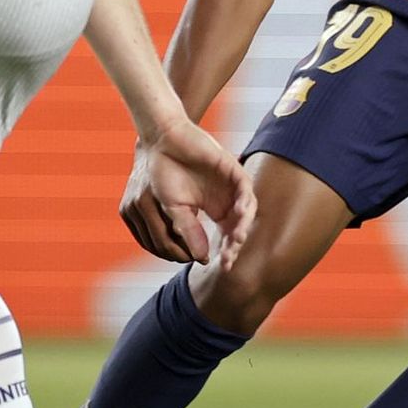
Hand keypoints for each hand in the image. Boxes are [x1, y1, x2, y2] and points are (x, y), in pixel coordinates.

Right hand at [118, 119, 255, 267]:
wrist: (161, 141)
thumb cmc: (160, 175)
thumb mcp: (171, 207)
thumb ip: (185, 230)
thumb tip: (200, 257)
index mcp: (207, 213)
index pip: (220, 238)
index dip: (218, 253)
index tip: (216, 266)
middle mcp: (221, 202)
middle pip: (235, 230)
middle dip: (231, 247)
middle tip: (228, 261)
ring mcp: (228, 187)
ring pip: (244, 213)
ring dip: (240, 228)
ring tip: (236, 241)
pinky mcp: (233, 170)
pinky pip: (246, 189)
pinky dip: (245, 201)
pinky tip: (240, 212)